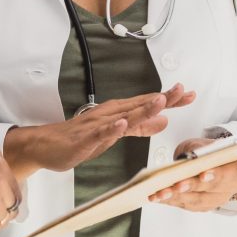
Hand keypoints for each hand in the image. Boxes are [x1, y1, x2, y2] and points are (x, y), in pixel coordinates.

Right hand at [3, 84, 194, 179]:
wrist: (47, 145)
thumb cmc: (80, 138)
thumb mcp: (116, 133)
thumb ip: (140, 127)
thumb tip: (163, 121)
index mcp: (119, 112)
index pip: (148, 103)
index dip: (170, 99)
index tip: (189, 94)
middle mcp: (110, 114)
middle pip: (140, 104)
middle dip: (162, 98)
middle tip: (181, 91)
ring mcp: (97, 125)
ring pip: (123, 115)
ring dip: (141, 108)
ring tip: (159, 102)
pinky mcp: (85, 137)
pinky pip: (100, 132)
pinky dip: (112, 127)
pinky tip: (122, 123)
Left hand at [147, 137, 236, 210]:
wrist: (214, 161)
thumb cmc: (211, 151)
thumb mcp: (208, 143)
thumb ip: (201, 149)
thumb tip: (190, 155)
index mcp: (236, 168)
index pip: (228, 174)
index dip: (215, 176)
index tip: (203, 175)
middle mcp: (229, 188)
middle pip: (209, 191)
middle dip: (190, 188)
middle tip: (175, 185)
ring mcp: (217, 199)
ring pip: (197, 201)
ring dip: (176, 198)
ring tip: (159, 193)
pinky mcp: (204, 206)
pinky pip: (187, 205)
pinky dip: (171, 201)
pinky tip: (158, 197)